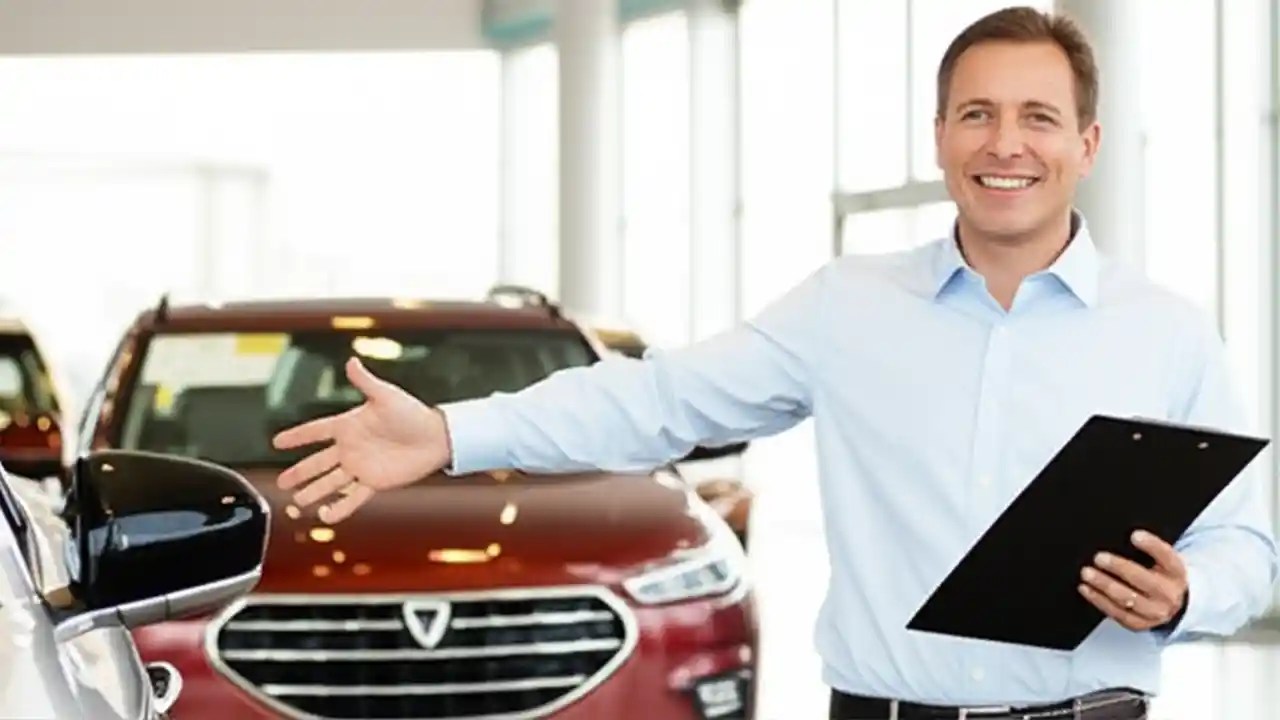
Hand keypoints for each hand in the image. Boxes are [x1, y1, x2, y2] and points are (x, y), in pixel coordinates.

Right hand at [273, 357, 451, 523]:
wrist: (437, 438)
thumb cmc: (413, 413)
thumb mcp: (386, 395)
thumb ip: (365, 381)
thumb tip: (352, 361)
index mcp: (349, 425)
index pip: (316, 431)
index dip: (297, 436)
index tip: (277, 442)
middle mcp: (351, 447)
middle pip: (318, 462)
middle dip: (299, 472)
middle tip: (281, 482)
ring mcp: (361, 466)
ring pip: (330, 483)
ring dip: (313, 492)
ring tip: (296, 502)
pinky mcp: (374, 482)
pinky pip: (352, 498)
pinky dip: (339, 508)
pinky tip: (325, 515)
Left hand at [1078, 530, 1187, 631]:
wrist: (1171, 604)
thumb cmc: (1159, 575)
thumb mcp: (1161, 561)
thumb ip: (1147, 550)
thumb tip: (1122, 537)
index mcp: (1175, 572)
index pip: (1167, 557)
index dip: (1152, 545)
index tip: (1135, 535)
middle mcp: (1168, 594)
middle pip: (1143, 580)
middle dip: (1119, 568)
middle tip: (1099, 558)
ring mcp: (1155, 612)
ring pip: (1127, 599)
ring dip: (1104, 585)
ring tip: (1087, 573)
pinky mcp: (1139, 624)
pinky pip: (1117, 613)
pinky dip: (1098, 600)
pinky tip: (1085, 589)